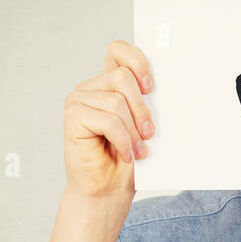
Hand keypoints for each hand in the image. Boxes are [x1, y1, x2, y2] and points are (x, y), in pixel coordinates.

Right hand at [63, 40, 155, 198]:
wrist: (108, 190)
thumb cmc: (127, 159)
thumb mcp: (143, 126)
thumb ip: (147, 102)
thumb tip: (168, 87)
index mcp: (108, 83)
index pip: (118, 50)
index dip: (137, 61)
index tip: (151, 86)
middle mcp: (91, 87)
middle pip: (122, 77)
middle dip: (142, 107)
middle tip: (149, 133)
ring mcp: (78, 100)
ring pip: (116, 101)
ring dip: (133, 130)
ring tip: (138, 149)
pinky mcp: (73, 117)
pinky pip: (108, 120)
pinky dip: (123, 140)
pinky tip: (126, 154)